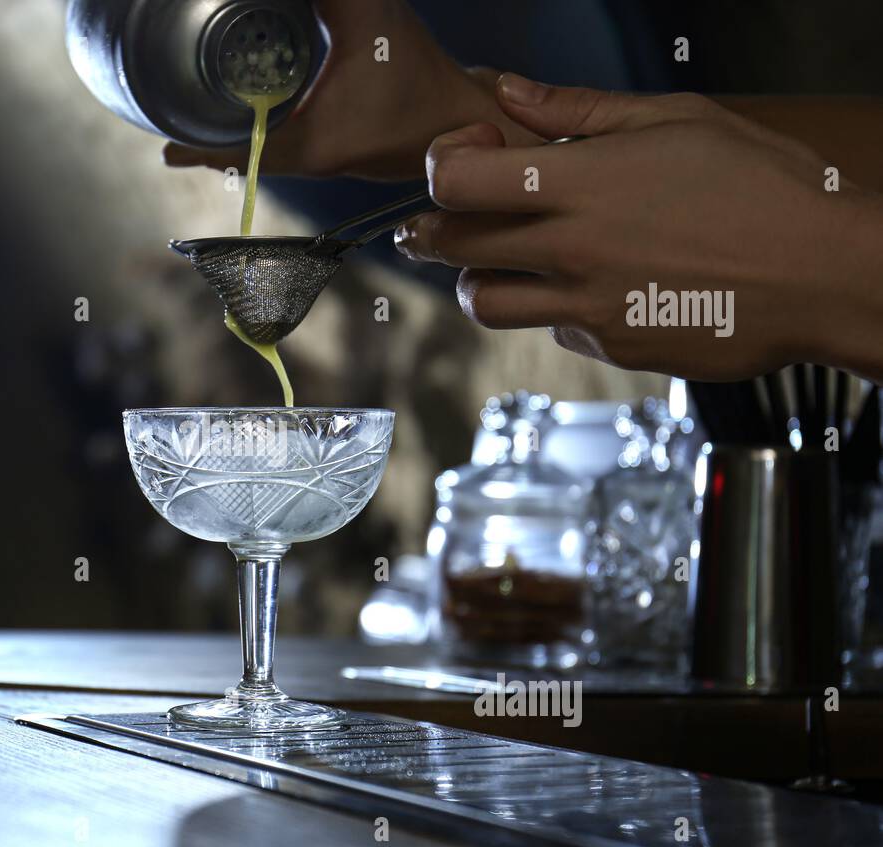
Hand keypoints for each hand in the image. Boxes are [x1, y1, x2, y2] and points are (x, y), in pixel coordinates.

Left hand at [164, 0, 536, 180]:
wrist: (471, 119)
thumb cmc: (422, 82)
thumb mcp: (368, 22)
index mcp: (306, 148)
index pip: (234, 154)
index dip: (196, 149)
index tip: (165, 147)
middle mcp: (309, 160)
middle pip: (240, 154)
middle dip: (206, 140)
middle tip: (173, 122)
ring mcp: (324, 156)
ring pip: (263, 149)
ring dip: (234, 134)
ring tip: (201, 116)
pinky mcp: (339, 144)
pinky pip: (286, 139)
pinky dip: (264, 125)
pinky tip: (257, 103)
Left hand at [395, 74, 882, 380]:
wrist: (824, 275)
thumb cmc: (763, 185)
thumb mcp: (678, 120)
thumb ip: (580, 109)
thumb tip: (509, 92)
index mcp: (582, 182)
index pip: (457, 181)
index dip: (442, 166)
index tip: (464, 158)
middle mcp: (572, 248)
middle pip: (453, 246)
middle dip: (431, 230)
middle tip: (436, 223)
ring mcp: (587, 305)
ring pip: (483, 304)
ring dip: (478, 279)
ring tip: (500, 263)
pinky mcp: (611, 344)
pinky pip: (552, 329)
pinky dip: (553, 309)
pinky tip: (590, 286)